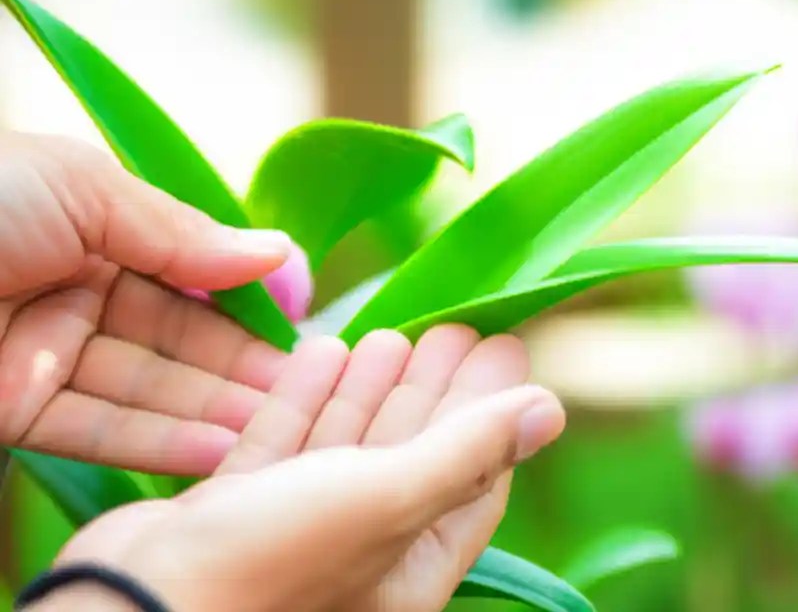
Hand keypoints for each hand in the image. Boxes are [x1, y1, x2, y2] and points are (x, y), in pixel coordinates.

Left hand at [0, 131, 293, 473]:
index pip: (188, 271)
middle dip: (241, 367)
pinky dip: (157, 442)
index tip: (304, 329)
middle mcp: (71, 287)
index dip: (245, 301)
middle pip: (175, 336)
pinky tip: (216, 448)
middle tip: (311, 394)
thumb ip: (180, 233)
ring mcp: (40, 351)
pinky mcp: (9, 408)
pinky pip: (95, 427)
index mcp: (90, 223)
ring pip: (145, 388)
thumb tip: (275, 252)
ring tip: (277, 430)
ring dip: (212, 411)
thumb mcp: (82, 188)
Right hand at [40, 328, 565, 611]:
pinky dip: (306, 399)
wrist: (132, 605)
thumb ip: (469, 451)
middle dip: (434, 390)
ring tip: (395, 330)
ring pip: (345, 446)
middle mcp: (356, 550)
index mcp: (407, 568)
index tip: (504, 348)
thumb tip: (552, 412)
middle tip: (456, 325)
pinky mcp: (236, 510)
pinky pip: (284, 446)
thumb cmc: (274, 560)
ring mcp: (293, 529)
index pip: (473, 479)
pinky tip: (325, 350)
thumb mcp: (388, 499)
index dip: (493, 413)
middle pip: (413, 454)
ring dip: (371, 388)